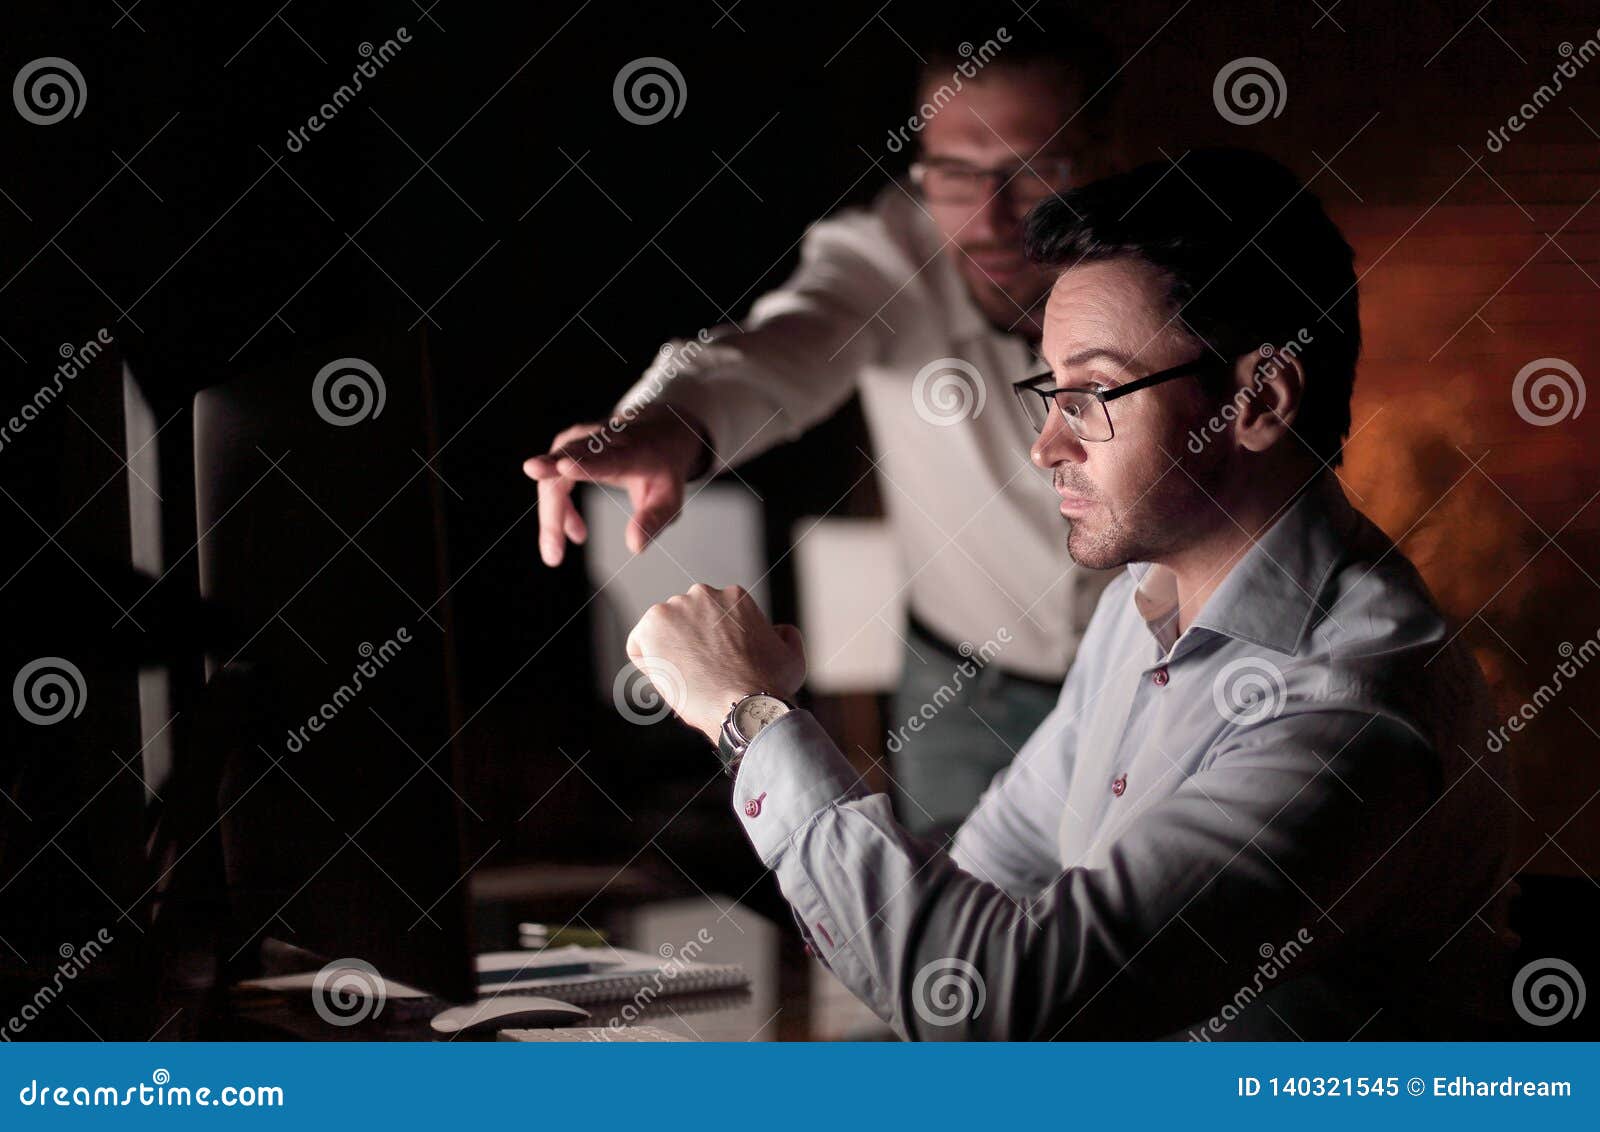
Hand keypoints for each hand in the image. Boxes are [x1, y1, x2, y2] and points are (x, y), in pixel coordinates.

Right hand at [522, 405, 709, 566]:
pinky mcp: (568, 443)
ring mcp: (582, 437)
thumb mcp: (670, 498)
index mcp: (635, 450)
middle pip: (570, 461)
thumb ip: (653, 521)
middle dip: (553, 499)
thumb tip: (634, 546)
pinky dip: (557, 508)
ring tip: (557, 551)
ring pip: (554, 472)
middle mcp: (605, 437)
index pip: (609, 457)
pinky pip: (553, 477)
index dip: (586, 463)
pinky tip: (575, 531)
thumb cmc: (664, 469)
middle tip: (551, 550)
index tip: (563, 467)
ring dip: (551, 515)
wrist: (661, 430)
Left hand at [625, 584, 805, 742]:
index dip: (712, 646)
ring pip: (661, 633)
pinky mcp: (651, 627)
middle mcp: (702, 594)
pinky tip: (667, 681)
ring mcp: (674, 608)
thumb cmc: (769, 687)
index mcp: (733, 596)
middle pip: (685, 621)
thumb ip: (785, 636)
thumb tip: (779, 629)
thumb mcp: (791, 657)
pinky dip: (647, 664)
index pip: (711, 617)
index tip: (716, 666)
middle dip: (689, 646)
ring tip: (686, 682)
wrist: (743, 706)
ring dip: (668, 655)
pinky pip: (639, 646)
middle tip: (699, 675)